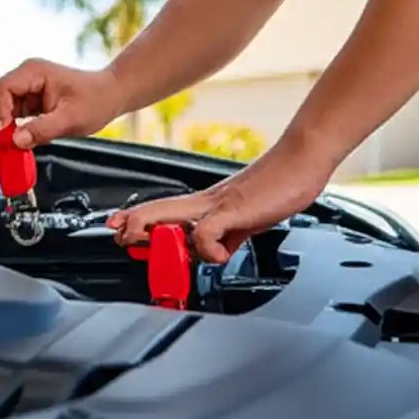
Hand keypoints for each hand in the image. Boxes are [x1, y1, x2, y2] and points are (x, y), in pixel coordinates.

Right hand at [0, 59, 126, 148]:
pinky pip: (6, 115)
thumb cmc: (96, 99)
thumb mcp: (70, 119)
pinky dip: (5, 130)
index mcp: (33, 72)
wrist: (109, 95)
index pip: (1, 89)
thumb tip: (16, 141)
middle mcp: (25, 77)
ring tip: (2, 147)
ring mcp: (25, 89)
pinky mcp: (27, 101)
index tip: (1, 137)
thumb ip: (41, 130)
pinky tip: (11, 142)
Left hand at [106, 138, 335, 262]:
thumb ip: (229, 236)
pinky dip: (206, 249)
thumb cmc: (279, 186)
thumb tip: (219, 251)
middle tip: (118, 236)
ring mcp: (218, 204)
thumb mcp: (247, 220)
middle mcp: (206, 202)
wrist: (300, 163)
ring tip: (142, 244)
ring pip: (171, 215)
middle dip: (132, 224)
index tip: (120, 229)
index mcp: (207, 204)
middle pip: (158, 209)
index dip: (138, 219)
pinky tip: (216, 255)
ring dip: (150, 231)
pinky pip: (207, 232)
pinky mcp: (233, 210)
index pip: (164, 210)